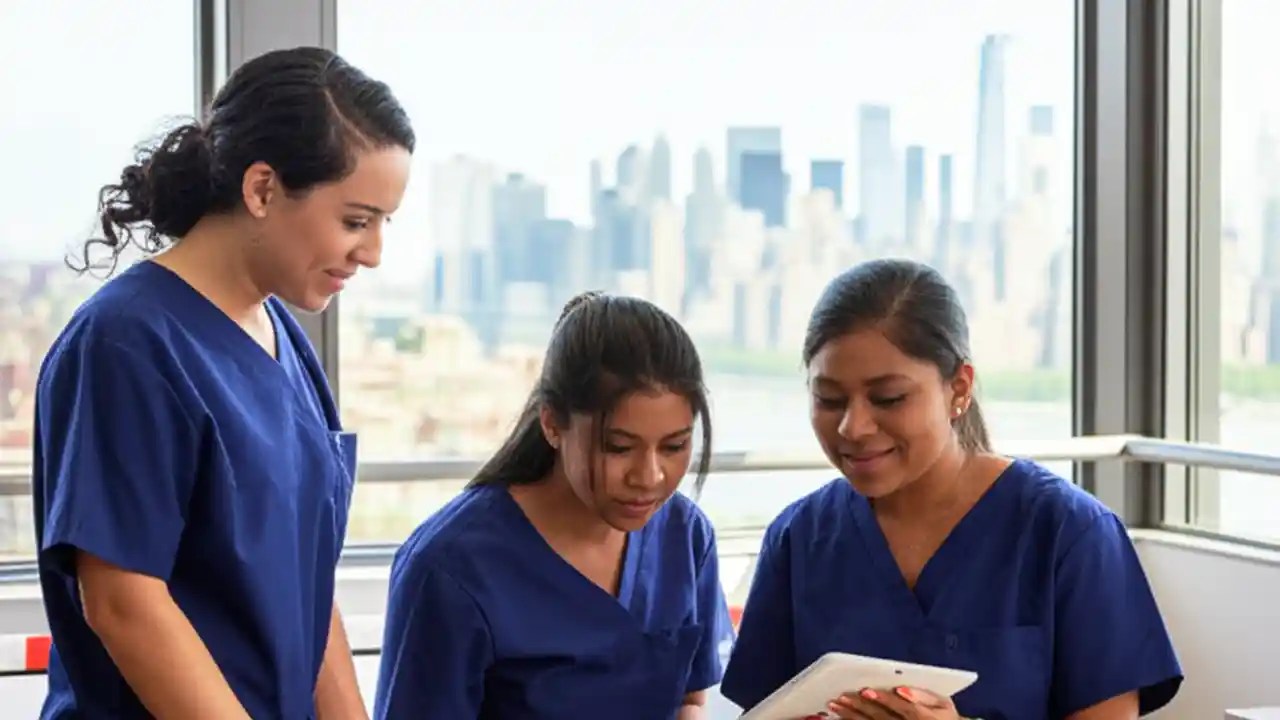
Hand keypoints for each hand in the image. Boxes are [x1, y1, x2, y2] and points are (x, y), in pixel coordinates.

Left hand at [824, 686, 960, 718]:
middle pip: (882, 719)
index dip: (884, 699)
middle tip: (841, 696)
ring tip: (834, 704)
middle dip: (860, 707)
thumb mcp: (943, 704)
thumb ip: (924, 695)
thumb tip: (901, 689)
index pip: (903, 708)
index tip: (866, 690)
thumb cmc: (943, 716)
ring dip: (851, 717)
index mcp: (925, 718)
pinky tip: (840, 717)